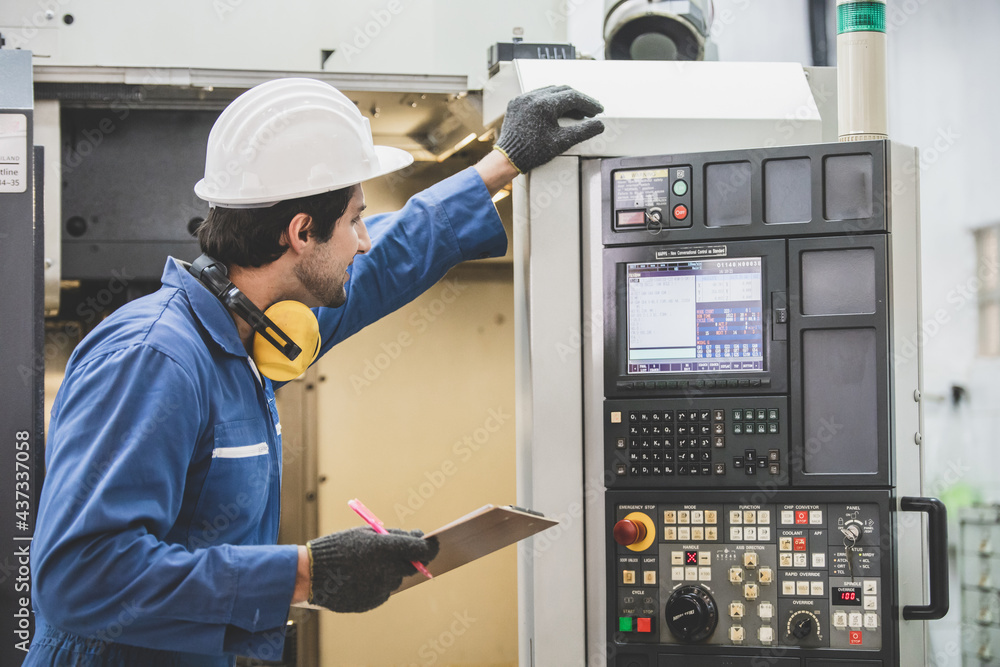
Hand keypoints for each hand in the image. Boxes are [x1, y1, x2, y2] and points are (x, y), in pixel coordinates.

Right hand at [306, 526, 437, 612]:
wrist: (312, 574)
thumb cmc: (338, 547)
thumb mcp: (366, 532)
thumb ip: (395, 534)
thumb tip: (418, 535)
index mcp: (386, 548)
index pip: (422, 550)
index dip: (430, 548)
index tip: (432, 545)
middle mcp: (387, 570)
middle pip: (412, 567)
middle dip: (408, 559)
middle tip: (393, 554)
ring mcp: (380, 588)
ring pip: (396, 580)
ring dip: (390, 572)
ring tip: (366, 566)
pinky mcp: (373, 602)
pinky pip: (384, 592)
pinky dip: (378, 585)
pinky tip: (360, 578)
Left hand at [494, 85, 604, 172]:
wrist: (508, 158)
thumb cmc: (533, 152)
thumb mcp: (562, 142)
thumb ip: (583, 132)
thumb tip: (599, 125)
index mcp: (545, 104)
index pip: (574, 97)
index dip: (589, 103)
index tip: (598, 110)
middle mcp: (533, 97)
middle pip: (563, 91)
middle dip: (579, 100)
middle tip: (590, 111)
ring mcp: (523, 98)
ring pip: (551, 91)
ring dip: (565, 99)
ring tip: (576, 111)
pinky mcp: (517, 103)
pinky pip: (537, 95)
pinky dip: (550, 100)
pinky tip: (557, 110)